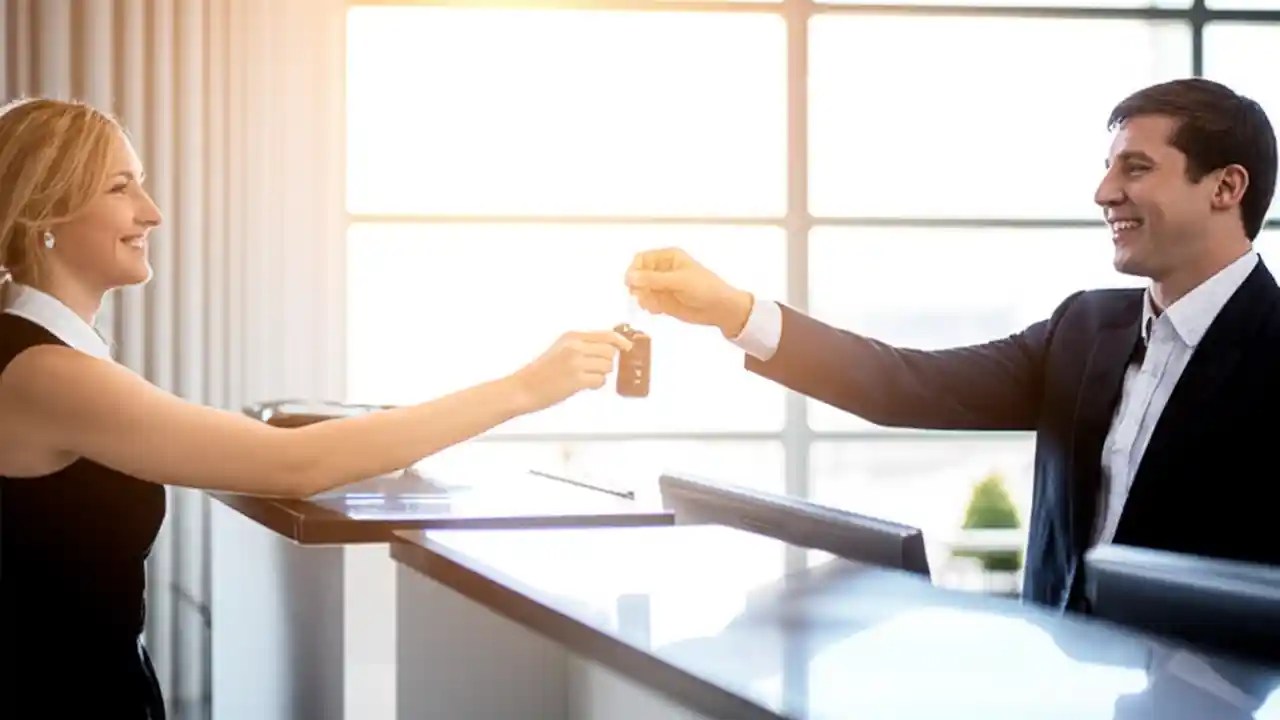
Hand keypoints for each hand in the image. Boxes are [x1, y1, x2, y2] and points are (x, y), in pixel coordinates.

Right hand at [510, 330, 633, 412]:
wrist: (523, 388)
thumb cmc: (541, 372)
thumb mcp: (560, 348)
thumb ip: (583, 345)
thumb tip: (609, 347)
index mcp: (572, 336)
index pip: (606, 335)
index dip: (621, 341)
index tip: (628, 347)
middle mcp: (575, 346)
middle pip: (610, 351)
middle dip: (606, 362)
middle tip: (593, 369)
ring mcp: (576, 362)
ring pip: (607, 367)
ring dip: (600, 374)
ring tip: (584, 378)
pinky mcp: (577, 379)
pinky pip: (600, 380)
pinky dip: (595, 384)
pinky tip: (582, 385)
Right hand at [624, 247, 753, 336]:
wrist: (719, 308)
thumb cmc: (703, 288)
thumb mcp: (678, 280)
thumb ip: (653, 279)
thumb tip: (629, 277)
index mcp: (667, 257)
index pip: (641, 259)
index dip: (634, 270)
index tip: (631, 284)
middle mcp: (662, 270)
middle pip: (638, 275)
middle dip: (638, 287)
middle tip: (643, 297)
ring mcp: (662, 286)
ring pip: (641, 290)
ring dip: (643, 298)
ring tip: (654, 305)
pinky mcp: (664, 301)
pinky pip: (648, 302)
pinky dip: (649, 306)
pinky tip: (658, 310)